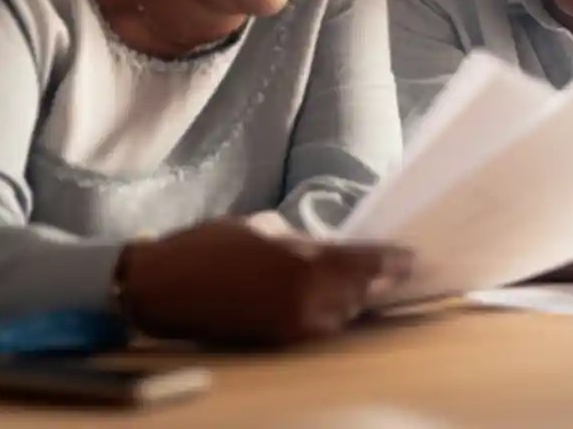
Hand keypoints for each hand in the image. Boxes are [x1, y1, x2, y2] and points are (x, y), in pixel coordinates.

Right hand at [119, 220, 411, 344]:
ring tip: (374, 286)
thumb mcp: (264, 229)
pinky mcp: (279, 343)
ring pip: (345, 316)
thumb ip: (306, 242)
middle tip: (400, 270)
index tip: (412, 257)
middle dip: (382, 282)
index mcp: (305, 263)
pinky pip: (321, 328)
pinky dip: (335, 315)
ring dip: (360, 301)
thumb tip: (337, 250)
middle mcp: (307, 301)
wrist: (160, 289)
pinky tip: (339, 303)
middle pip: (364, 294)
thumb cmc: (208, 247)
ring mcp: (294, 327)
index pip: (369, 264)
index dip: (394, 261)